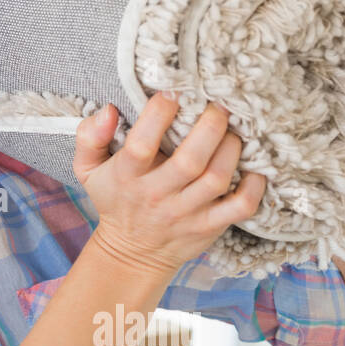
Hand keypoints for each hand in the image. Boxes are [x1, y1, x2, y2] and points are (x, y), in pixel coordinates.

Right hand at [73, 93, 266, 276]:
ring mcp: (186, 213)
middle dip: (209, 127)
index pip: (142, 145)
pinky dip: (255, 187)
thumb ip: (90, 137)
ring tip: (234, 130)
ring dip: (231, 149)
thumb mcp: (88, 170)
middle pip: (190, 161)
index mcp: (127, 176)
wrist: (132, 252)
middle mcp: (157, 195)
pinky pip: (240, 207)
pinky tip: (255, 168)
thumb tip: (109, 110)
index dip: (158, 116)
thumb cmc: (115, 199)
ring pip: (217, 179)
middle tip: (218, 106)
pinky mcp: (209, 226)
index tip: (172, 93)